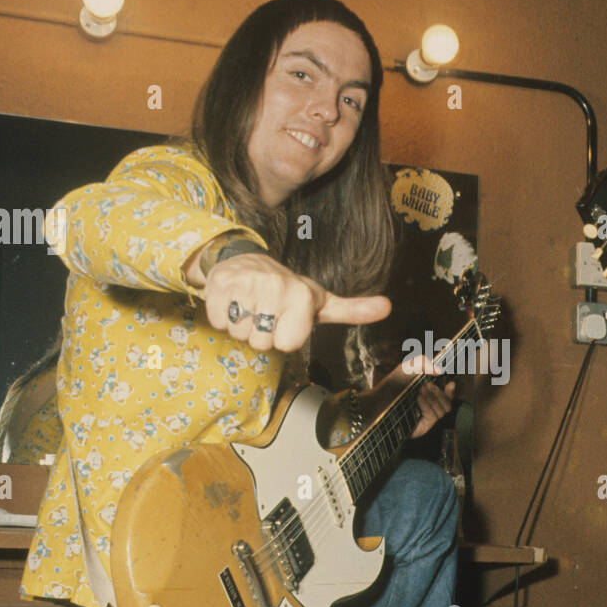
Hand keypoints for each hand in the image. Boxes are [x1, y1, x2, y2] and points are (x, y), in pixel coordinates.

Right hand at [202, 253, 390, 352]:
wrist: (247, 261)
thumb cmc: (288, 291)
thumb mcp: (322, 301)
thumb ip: (353, 309)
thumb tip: (388, 307)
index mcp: (300, 294)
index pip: (286, 345)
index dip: (284, 337)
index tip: (286, 319)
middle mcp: (274, 286)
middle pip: (261, 343)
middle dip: (262, 333)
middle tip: (266, 313)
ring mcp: (244, 284)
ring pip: (239, 333)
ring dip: (242, 325)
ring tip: (250, 306)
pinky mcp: (218, 284)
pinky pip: (218, 321)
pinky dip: (222, 317)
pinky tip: (233, 301)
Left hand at [363, 356, 454, 438]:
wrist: (376, 402)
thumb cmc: (392, 385)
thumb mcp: (407, 367)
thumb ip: (423, 362)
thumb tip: (440, 371)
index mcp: (429, 395)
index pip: (447, 396)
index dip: (452, 391)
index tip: (451, 383)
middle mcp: (430, 408)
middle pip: (448, 402)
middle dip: (439, 392)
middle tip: (427, 385)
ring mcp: (427, 418)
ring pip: (444, 409)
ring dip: (434, 398)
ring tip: (421, 390)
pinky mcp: (423, 427)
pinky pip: (435, 416)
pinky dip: (428, 405)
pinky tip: (418, 398)